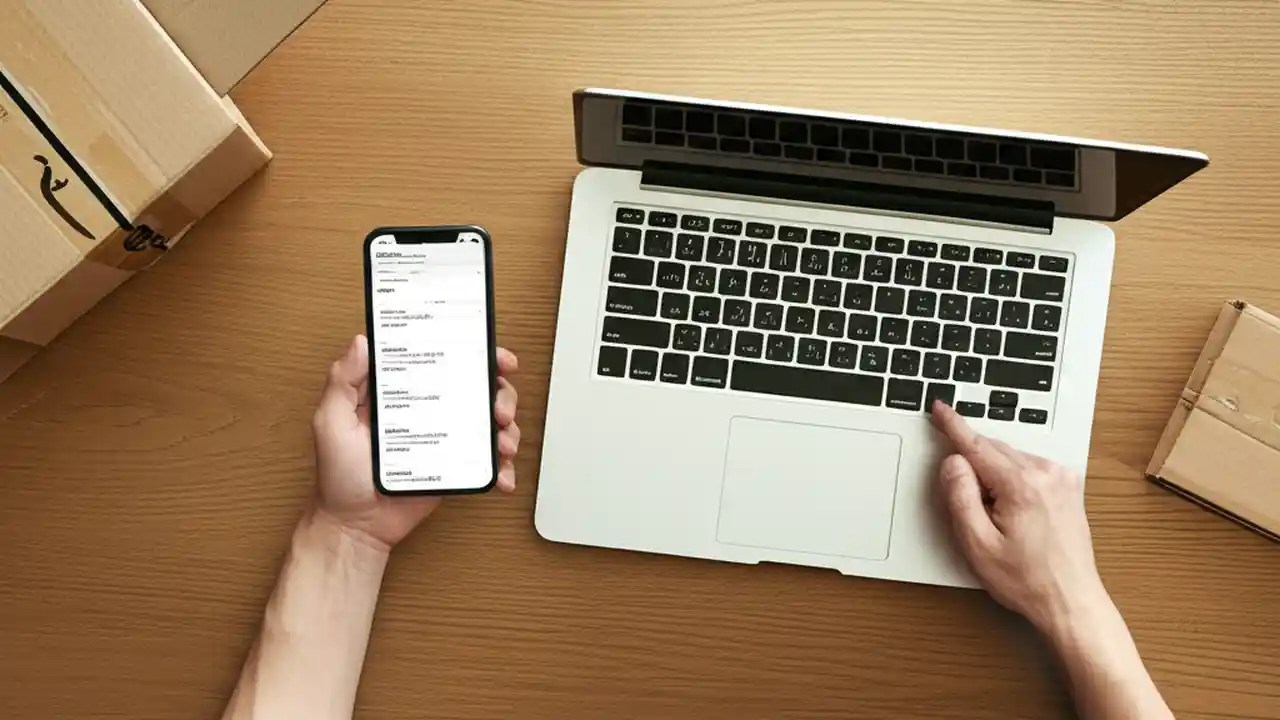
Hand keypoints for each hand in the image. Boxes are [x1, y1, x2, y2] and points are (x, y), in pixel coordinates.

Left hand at [310, 335, 520, 550]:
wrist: (356, 526)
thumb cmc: (338, 476)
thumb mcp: (331, 423)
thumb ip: (342, 382)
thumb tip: (361, 343)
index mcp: (401, 391)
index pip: (441, 359)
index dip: (473, 351)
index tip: (493, 354)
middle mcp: (427, 409)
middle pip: (477, 387)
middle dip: (501, 393)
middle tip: (500, 410)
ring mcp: (445, 438)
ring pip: (489, 421)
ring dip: (507, 429)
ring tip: (503, 444)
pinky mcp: (455, 466)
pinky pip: (487, 461)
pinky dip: (501, 466)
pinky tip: (500, 475)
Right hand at [930, 400, 1107, 634]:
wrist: (1071, 601)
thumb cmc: (1026, 580)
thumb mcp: (977, 544)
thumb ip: (960, 497)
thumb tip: (953, 462)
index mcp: (1021, 484)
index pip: (977, 445)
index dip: (954, 426)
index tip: (940, 408)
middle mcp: (1046, 473)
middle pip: (993, 451)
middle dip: (973, 467)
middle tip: (971, 508)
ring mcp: (1061, 477)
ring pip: (1010, 459)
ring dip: (993, 476)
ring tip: (998, 520)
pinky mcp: (1068, 485)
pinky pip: (1028, 468)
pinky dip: (1012, 480)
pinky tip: (1013, 513)